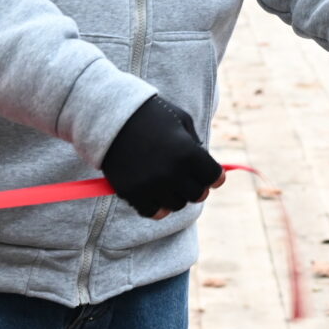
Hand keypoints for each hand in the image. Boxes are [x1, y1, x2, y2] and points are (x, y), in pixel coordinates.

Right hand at [100, 95, 225, 218]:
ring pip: (177, 205)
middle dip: (197, 186)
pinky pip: (154, 212)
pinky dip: (158, 206)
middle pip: (198, 195)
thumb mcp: (182, 121)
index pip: (214, 177)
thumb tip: (206, 169)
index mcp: (188, 153)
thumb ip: (197, 146)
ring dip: (177, 195)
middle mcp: (172, 173)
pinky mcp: (132, 193)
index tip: (214, 176)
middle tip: (189, 179)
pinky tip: (156, 194)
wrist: (113, 117)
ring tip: (170, 182)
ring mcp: (151, 185)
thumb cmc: (153, 115)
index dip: (216, 176)